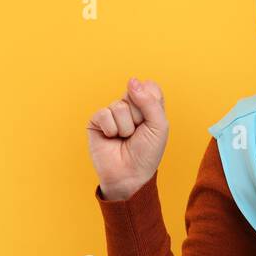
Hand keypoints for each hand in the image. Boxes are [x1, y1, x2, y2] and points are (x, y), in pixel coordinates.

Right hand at [87, 78, 169, 200]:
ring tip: (125, 138)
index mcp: (148, 104)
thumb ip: (149, 101)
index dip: (151, 103)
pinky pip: (105, 115)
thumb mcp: (159, 125)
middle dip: (139, 116)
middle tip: (138, 133)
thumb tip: (131, 80)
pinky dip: (111, 130)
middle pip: (134, 93)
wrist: (129, 175)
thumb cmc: (147, 152)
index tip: (151, 122)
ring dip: (126, 127)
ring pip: (119, 106)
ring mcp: (112, 112)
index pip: (150, 87)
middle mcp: (130, 106)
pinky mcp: (96, 121)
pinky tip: (112, 139)